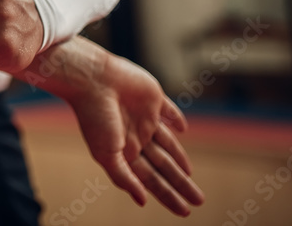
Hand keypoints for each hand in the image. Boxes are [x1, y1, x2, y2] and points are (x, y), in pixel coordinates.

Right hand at [64, 49, 205, 215]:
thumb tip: (142, 201)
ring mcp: (145, 118)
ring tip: (190, 176)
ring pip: (168, 143)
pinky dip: (176, 120)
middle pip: (163, 165)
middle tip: (198, 201)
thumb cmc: (94, 116)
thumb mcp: (105, 154)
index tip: (184, 211)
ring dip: (180, 159)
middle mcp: (135, 136)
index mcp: (124, 151)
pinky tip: (183, 129)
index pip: (151, 179)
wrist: (92, 79)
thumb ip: (123, 177)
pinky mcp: (152, 98)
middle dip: (180, 184)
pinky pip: (169, 112)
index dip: (167, 195)